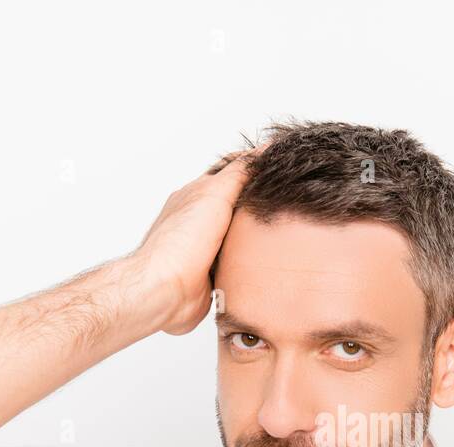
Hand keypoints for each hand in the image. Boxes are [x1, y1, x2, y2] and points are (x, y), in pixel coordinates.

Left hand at [124, 144, 266, 335]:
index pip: (227, 171)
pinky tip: (267, 262)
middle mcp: (198, 220)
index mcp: (195, 195)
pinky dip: (250, 262)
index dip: (253, 165)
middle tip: (287, 198)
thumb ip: (239, 172)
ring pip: (237, 236)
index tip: (278, 163)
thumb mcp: (214, 194)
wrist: (166, 289)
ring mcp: (204, 248)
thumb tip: (262, 150)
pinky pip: (236, 265)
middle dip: (258, 202)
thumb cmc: (182, 241)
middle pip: (235, 204)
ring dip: (256, 235)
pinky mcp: (211, 275)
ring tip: (284, 230)